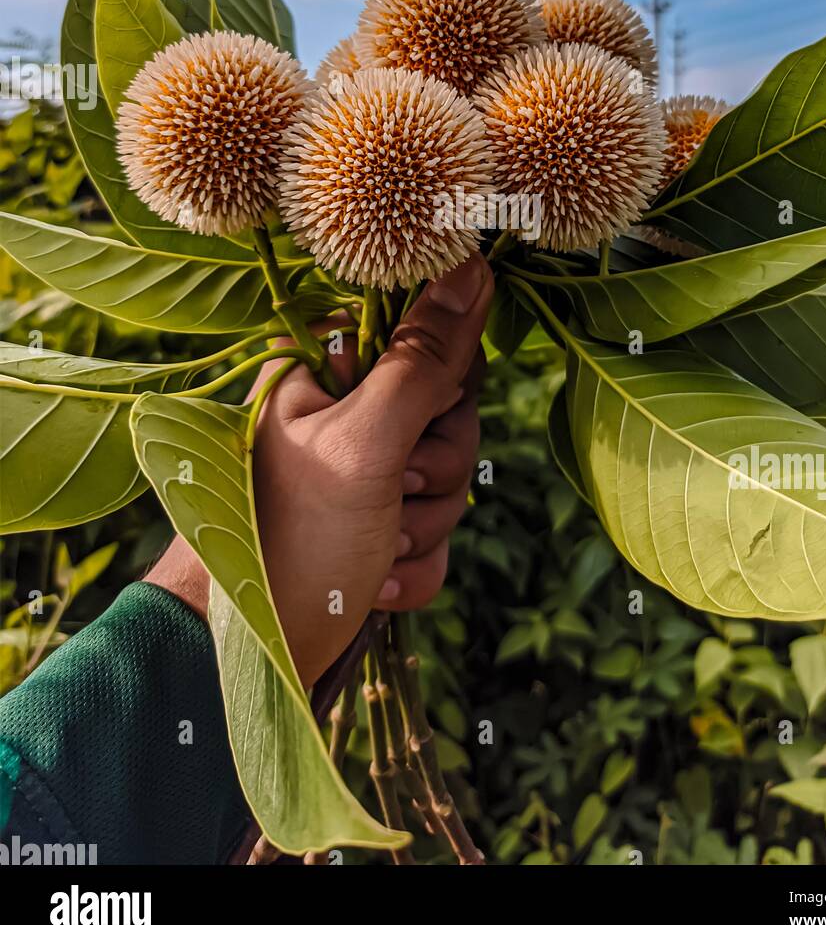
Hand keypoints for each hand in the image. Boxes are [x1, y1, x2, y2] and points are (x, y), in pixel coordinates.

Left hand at [147, 255, 492, 687]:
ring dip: (425, 523)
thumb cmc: (291, 541)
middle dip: (434, 470)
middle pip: (451, 411)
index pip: (428, 337)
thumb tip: (473, 265)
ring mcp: (362, 471)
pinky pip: (439, 531)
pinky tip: (376, 580)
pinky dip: (418, 563)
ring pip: (451, 476)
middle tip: (391, 492)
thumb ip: (423, 358)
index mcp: (323, 368)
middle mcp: (343, 411)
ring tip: (374, 548)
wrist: (252, 659)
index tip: (418, 423)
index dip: (442, 387)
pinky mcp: (376, 525)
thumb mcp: (365, 441)